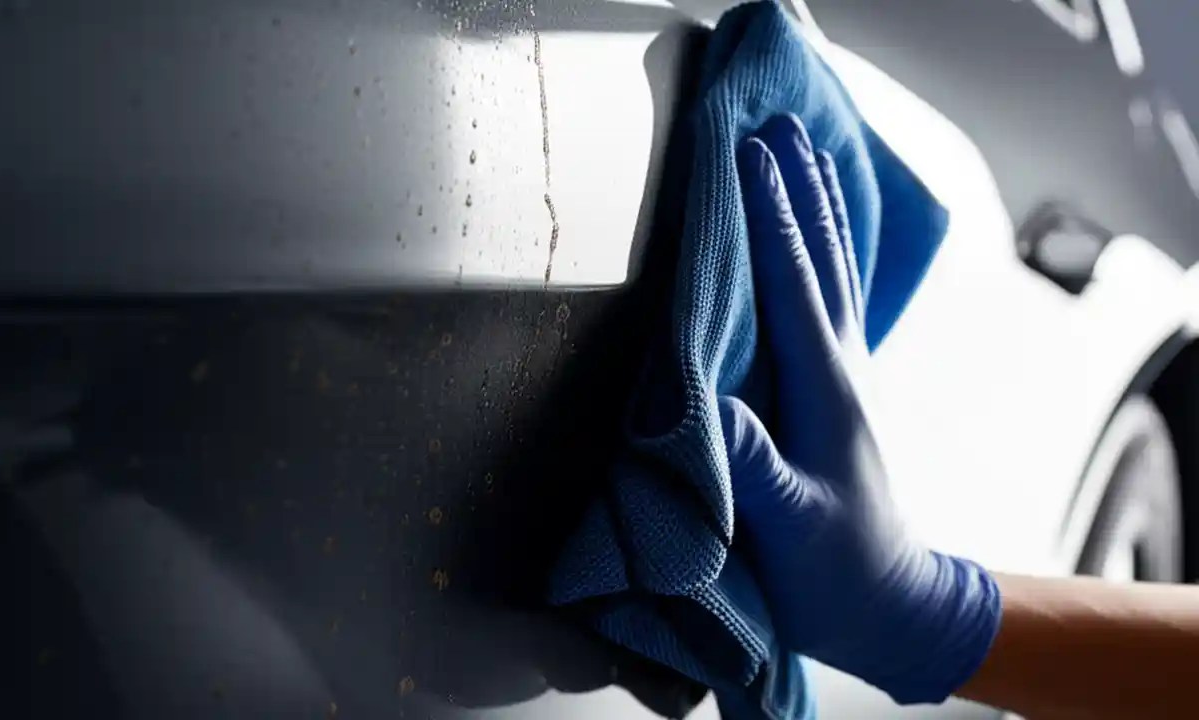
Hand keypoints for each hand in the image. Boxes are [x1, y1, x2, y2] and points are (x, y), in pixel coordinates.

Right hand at [722, 115, 1000, 704]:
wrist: (893, 605)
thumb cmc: (835, 573)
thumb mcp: (791, 526)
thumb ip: (753, 466)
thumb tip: (712, 403)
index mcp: (825, 390)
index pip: (794, 285)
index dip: (770, 218)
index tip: (750, 157)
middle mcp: (843, 370)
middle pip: (823, 261)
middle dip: (800, 190)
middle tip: (779, 128)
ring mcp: (846, 379)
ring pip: (835, 274)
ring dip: (820, 210)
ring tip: (807, 157)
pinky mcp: (839, 395)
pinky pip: (835, 302)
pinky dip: (826, 256)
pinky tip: (819, 246)